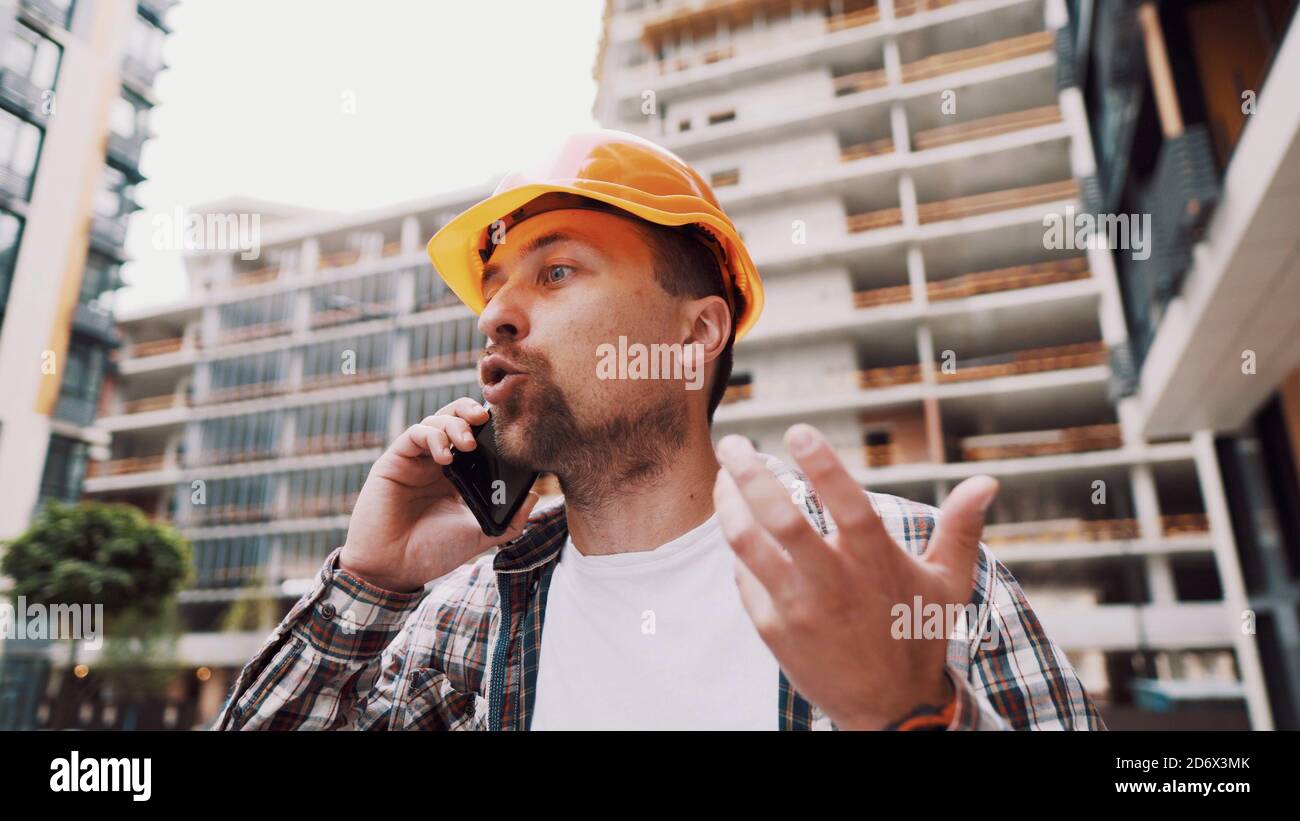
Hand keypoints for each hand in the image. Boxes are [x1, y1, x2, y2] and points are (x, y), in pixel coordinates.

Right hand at [339, 398, 538, 592]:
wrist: (394, 568)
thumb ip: (509, 520)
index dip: (491, 427)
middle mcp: (438, 463)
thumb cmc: (433, 552)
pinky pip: (415, 434)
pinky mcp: (396, 460)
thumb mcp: (480, 536)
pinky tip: (445, 456)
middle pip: (456, 419)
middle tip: (486, 419)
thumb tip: (534, 496)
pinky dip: (432, 436)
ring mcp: (417, 460)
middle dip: (472, 411)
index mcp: (460, 476)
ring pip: (436, 420)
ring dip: (455, 424)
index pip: (477, 438)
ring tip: (468, 443)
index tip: (508, 426)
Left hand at [713, 424, 997, 729]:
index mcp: (876, 563)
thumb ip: (961, 528)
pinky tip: (736, 522)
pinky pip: (744, 575)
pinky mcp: (771, 628)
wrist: (888, 711)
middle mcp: (833, 583)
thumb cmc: (918, 634)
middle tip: (733, 442)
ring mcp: (797, 607)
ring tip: (723, 475)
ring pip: (748, 544)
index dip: (823, 465)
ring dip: (728, 503)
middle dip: (749, 474)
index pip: (847, 504)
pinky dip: (737, 544)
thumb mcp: (949, 583)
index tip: (797, 430)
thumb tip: (987, 481)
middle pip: (782, 518)